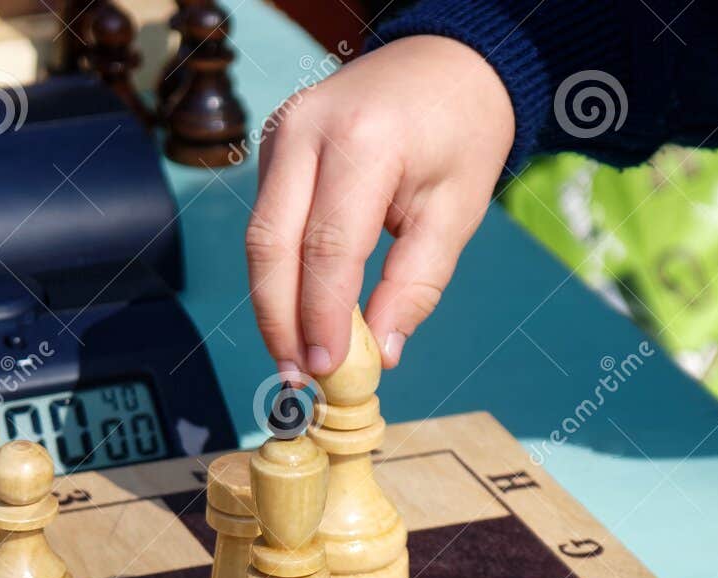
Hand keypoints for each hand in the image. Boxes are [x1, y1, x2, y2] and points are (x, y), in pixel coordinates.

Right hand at [246, 35, 514, 374]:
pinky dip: (277, 273)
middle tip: (297, 376)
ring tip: (293, 356)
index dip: (320, 317)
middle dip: (280, 321)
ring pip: (257, 238)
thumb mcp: (456, 211)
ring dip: (272, 304)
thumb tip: (383, 353)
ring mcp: (281, 133)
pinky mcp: (271, 145)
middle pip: (271, 246)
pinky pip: (264, 221)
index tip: (327, 369)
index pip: (328, 247)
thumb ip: (416, 285)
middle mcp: (307, 130)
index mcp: (363, 141)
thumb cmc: (459, 133)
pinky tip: (295, 312)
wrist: (445, 62)